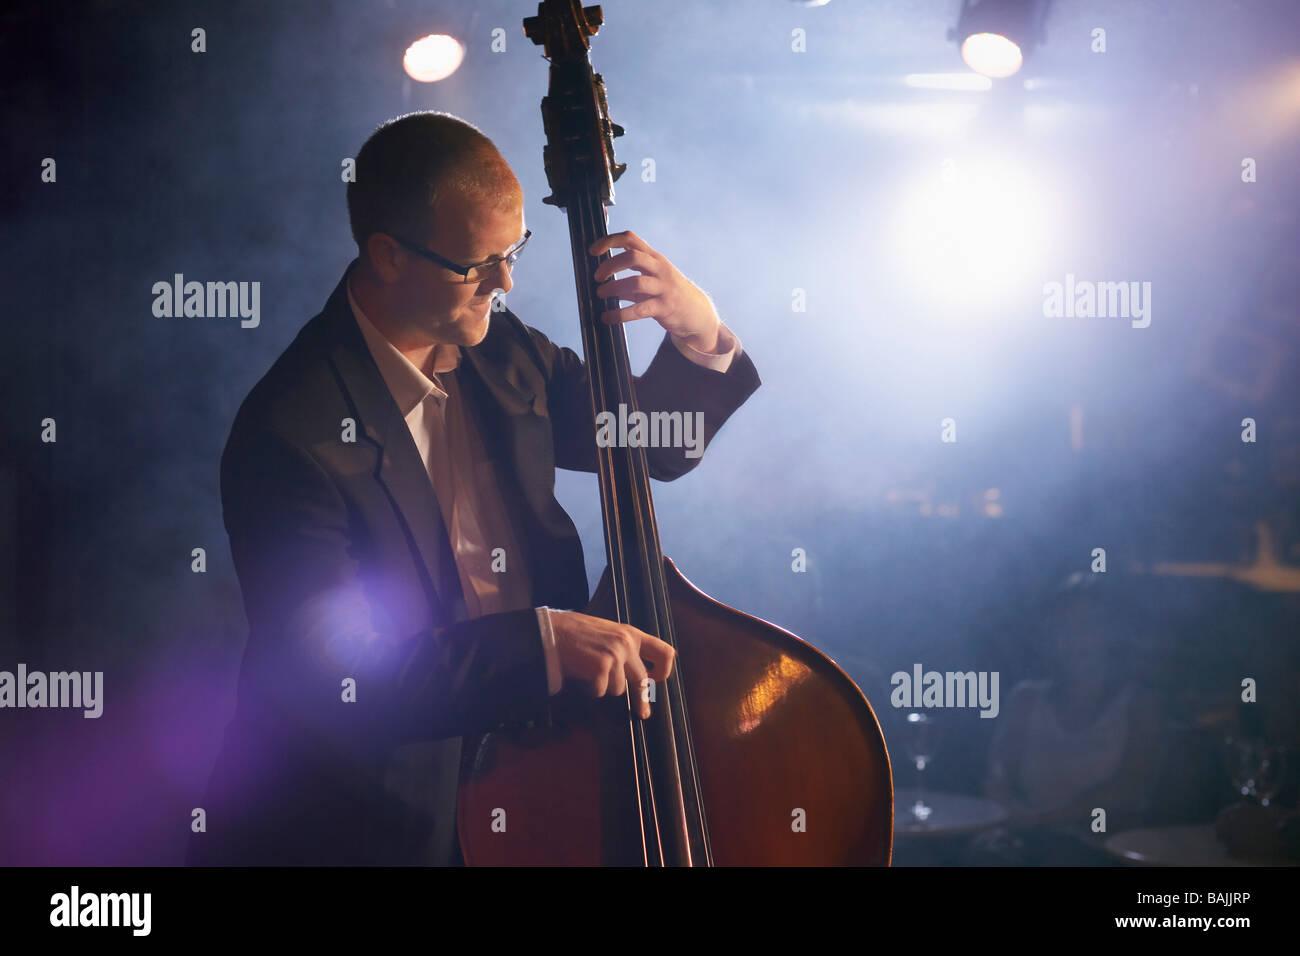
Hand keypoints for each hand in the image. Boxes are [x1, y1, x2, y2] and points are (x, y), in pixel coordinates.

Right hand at [548, 608, 675, 718]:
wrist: (552, 631)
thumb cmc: (576, 633)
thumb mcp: (608, 633)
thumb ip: (625, 647)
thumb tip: (638, 672)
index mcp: (631, 634)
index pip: (664, 651)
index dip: (664, 670)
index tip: (657, 680)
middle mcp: (627, 644)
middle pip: (642, 680)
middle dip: (641, 700)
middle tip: (643, 713)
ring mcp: (615, 656)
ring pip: (618, 688)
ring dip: (604, 686)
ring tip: (589, 670)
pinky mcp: (602, 667)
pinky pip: (601, 690)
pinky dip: (591, 688)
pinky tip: (582, 674)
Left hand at [588, 230, 721, 352]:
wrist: (697, 313)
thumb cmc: (668, 294)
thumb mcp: (652, 280)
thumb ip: (630, 279)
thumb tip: (603, 283)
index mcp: (654, 258)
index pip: (631, 239)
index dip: (610, 241)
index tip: (593, 251)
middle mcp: (660, 269)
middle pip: (633, 256)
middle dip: (610, 265)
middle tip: (597, 277)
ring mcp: (664, 287)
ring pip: (636, 282)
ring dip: (613, 288)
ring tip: (600, 295)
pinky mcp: (665, 307)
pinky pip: (639, 310)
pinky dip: (619, 314)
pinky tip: (607, 318)